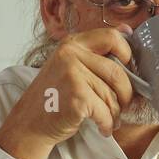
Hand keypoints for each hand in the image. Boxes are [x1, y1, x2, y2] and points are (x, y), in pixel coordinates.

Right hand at [0, 26, 135, 158]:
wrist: (29, 123)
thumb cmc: (54, 95)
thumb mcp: (69, 64)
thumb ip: (95, 51)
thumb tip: (128, 30)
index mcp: (72, 43)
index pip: (112, 37)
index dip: (127, 54)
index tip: (129, 70)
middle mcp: (71, 55)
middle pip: (117, 72)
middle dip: (125, 94)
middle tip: (123, 105)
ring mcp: (72, 75)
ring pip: (112, 95)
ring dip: (115, 113)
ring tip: (110, 119)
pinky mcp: (76, 97)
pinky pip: (106, 112)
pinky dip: (108, 124)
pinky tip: (103, 128)